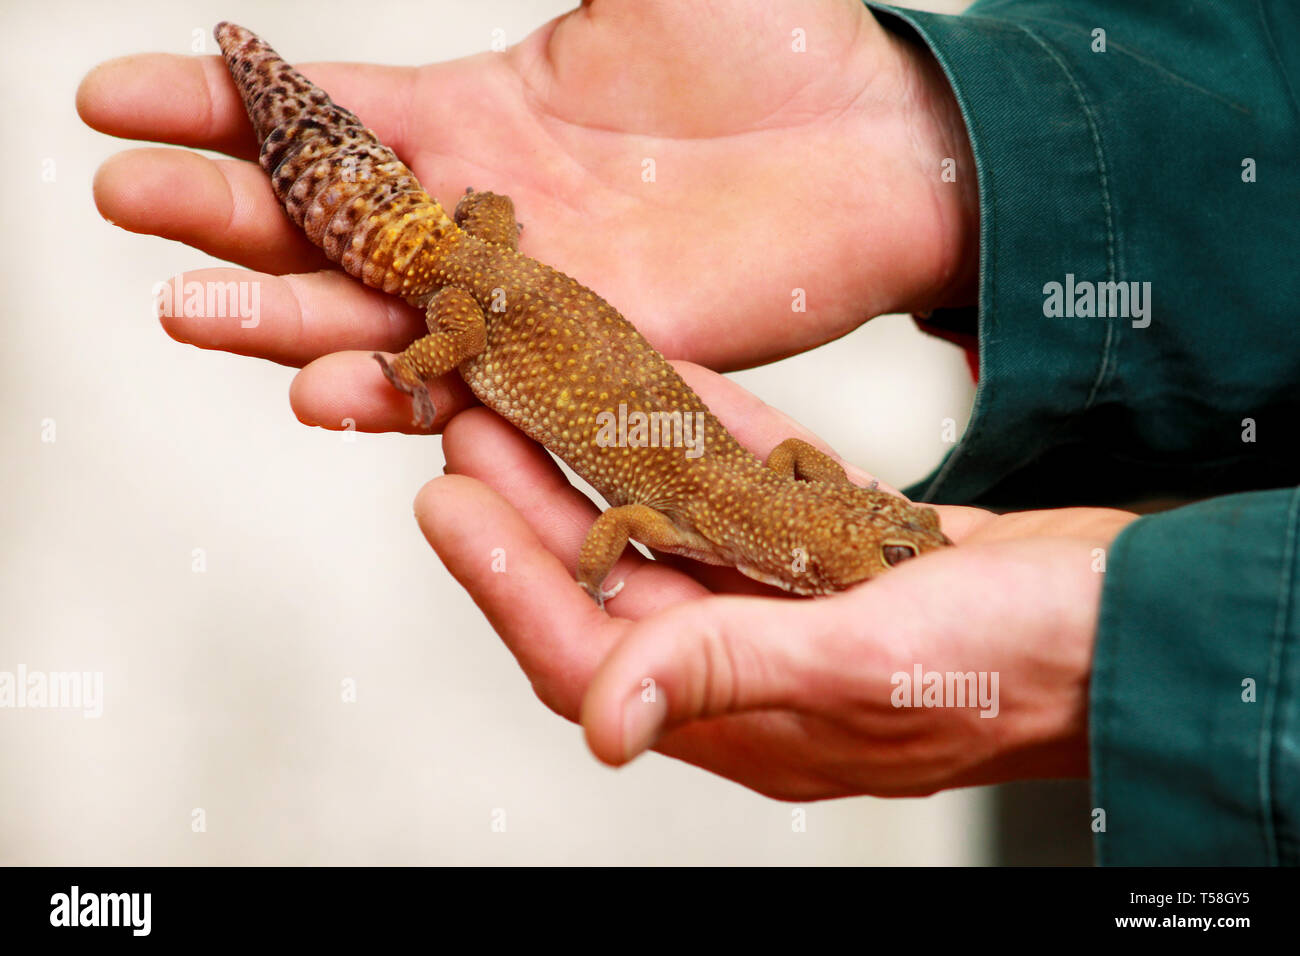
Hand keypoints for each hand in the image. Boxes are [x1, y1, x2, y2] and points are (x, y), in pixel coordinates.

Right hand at [77, 0, 977, 432]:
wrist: (875, 141)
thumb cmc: (772, 42)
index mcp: (474, 116)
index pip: (318, 118)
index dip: (217, 106)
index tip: (113, 96)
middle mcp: (481, 215)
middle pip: (322, 224)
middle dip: (219, 210)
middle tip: (121, 197)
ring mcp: (529, 294)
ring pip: (378, 317)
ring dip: (280, 316)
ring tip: (187, 309)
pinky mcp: (587, 359)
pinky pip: (473, 381)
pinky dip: (397, 389)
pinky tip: (322, 390)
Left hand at [418, 363, 1135, 798]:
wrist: (1132, 619)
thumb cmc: (1021, 662)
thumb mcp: (866, 663)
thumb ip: (728, 674)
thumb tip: (601, 723)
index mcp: (746, 713)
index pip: (588, 652)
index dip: (506, 581)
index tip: (445, 499)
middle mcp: (752, 661)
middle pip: (610, 580)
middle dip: (529, 507)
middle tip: (465, 425)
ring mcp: (792, 601)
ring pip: (665, 528)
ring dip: (595, 467)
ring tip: (531, 399)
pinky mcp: (835, 548)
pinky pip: (743, 489)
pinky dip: (698, 438)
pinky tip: (653, 383)